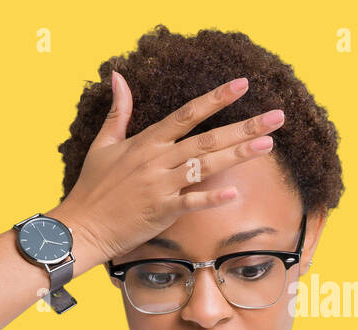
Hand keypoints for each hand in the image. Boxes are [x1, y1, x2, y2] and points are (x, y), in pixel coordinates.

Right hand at [53, 72, 285, 263]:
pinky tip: (234, 192)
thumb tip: (118, 76)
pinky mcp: (161, 211)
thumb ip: (118, 111)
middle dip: (244, 126)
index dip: (216, 98)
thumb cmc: (92, 187)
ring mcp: (160, 186)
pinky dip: (211, 198)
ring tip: (268, 144)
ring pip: (205, 166)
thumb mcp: (103, 144)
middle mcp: (157, 160)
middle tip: (276, 116)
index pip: (187, 114)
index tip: (242, 85)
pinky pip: (191, 202)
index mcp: (146, 142)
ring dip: (238, 155)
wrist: (81, 225)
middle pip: (207, 138)